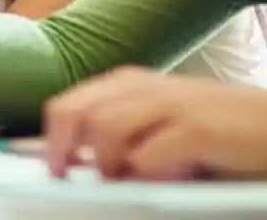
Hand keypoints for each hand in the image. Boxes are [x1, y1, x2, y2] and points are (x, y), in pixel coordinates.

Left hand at [43, 66, 266, 180]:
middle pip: (76, 112)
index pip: (70, 103)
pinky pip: (146, 156)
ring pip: (104, 128)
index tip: (46, 164)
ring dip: (101, 161)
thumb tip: (76, 159)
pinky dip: (140, 175)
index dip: (50, 136)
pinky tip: (152, 182)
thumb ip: (124, 133)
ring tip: (114, 179)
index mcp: (130, 84)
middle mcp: (146, 88)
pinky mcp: (197, 129)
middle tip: (61, 177)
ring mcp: (172, 105)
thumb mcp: (163, 124)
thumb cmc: (220, 133)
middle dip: (59, 147)